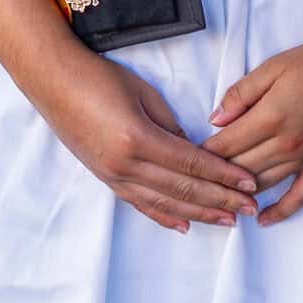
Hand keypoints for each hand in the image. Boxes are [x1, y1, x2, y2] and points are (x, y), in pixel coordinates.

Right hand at [36, 57, 260, 234]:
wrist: (52, 81)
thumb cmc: (98, 77)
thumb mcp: (143, 94)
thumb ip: (171, 126)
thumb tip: (194, 154)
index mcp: (138, 138)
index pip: (192, 163)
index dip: (224, 175)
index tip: (250, 182)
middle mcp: (126, 164)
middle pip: (183, 187)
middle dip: (221, 199)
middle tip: (250, 208)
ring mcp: (113, 175)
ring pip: (165, 202)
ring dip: (199, 213)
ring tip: (228, 220)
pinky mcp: (105, 178)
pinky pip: (140, 204)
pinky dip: (164, 216)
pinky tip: (185, 225)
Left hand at [205, 32, 302, 226]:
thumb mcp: (274, 66)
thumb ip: (241, 94)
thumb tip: (215, 118)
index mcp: (270, 118)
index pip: (225, 145)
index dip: (202, 152)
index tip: (185, 157)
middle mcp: (286, 145)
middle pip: (239, 168)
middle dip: (214, 175)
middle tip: (195, 179)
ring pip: (264, 184)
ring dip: (239, 194)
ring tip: (219, 199)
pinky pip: (300, 196)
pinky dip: (281, 212)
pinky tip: (263, 220)